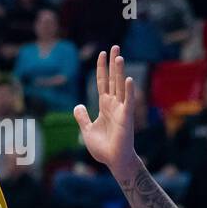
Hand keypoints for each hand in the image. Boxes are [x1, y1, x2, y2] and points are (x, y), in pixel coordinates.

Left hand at [74, 46, 139, 179]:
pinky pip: (128, 101)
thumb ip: (82, 117)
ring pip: (120, 86)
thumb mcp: (86, 130)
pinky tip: (129, 79)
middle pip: (113, 79)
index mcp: (104, 105)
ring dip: (120, 72)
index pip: (102, 82)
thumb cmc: (103, 147)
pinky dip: (129, 90)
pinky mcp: (126, 117)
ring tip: (119, 57)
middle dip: (113, 63)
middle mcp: (114, 104)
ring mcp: (121, 109)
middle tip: (115, 47)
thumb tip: (78, 105)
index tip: (102, 53)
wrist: (114, 160)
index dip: (102, 68)